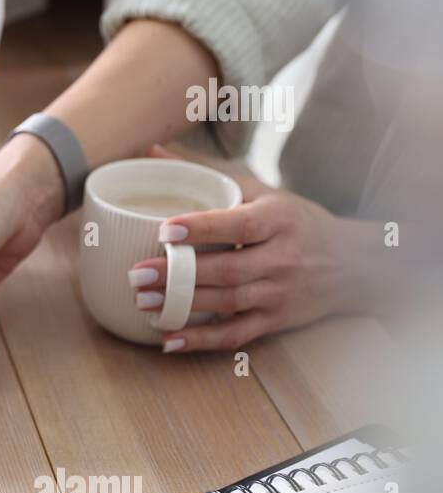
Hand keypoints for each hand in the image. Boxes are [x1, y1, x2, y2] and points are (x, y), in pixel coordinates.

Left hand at [129, 155, 377, 352]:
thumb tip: (151, 151)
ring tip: (142, 301)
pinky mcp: (276, 321)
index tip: (163, 229)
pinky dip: (200, 341)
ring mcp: (280, 293)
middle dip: (179, 274)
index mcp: (279, 220)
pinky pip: (235, 335)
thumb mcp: (261, 192)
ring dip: (182, 306)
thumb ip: (208, 177)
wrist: (356, 264)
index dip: (201, 229)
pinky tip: (167, 340)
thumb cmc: (296, 221)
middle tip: (136, 274)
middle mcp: (283, 258)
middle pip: (227, 270)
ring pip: (228, 303)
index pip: (239, 226)